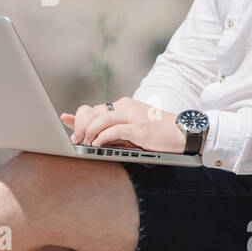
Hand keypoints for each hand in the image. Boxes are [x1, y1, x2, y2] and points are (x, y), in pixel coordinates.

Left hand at [61, 97, 187, 153]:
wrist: (183, 133)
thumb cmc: (156, 133)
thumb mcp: (130, 128)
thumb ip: (110, 129)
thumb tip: (87, 134)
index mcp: (123, 105)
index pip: (93, 108)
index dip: (78, 117)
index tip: (67, 125)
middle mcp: (126, 107)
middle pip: (93, 112)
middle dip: (80, 127)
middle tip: (75, 140)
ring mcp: (133, 116)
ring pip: (101, 119)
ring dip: (89, 132)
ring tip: (84, 144)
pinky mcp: (140, 128)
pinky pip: (115, 130)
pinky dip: (102, 137)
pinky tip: (97, 145)